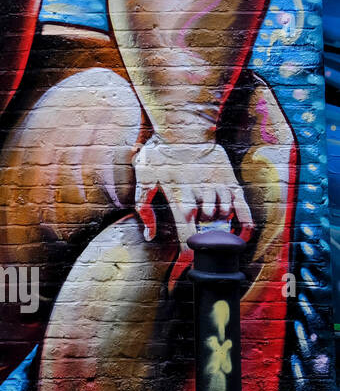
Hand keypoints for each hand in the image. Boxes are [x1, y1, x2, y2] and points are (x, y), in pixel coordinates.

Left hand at [133, 136, 252, 288]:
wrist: (184, 129)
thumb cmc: (159, 154)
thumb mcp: (143, 178)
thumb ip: (144, 208)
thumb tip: (148, 235)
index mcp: (178, 199)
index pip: (187, 234)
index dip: (190, 251)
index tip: (190, 261)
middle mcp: (201, 197)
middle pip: (208, 228)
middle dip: (204, 236)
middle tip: (199, 234)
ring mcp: (218, 189)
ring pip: (223, 217)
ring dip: (217, 223)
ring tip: (207, 215)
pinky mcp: (231, 182)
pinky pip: (243, 207)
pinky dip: (246, 223)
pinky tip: (243, 234)